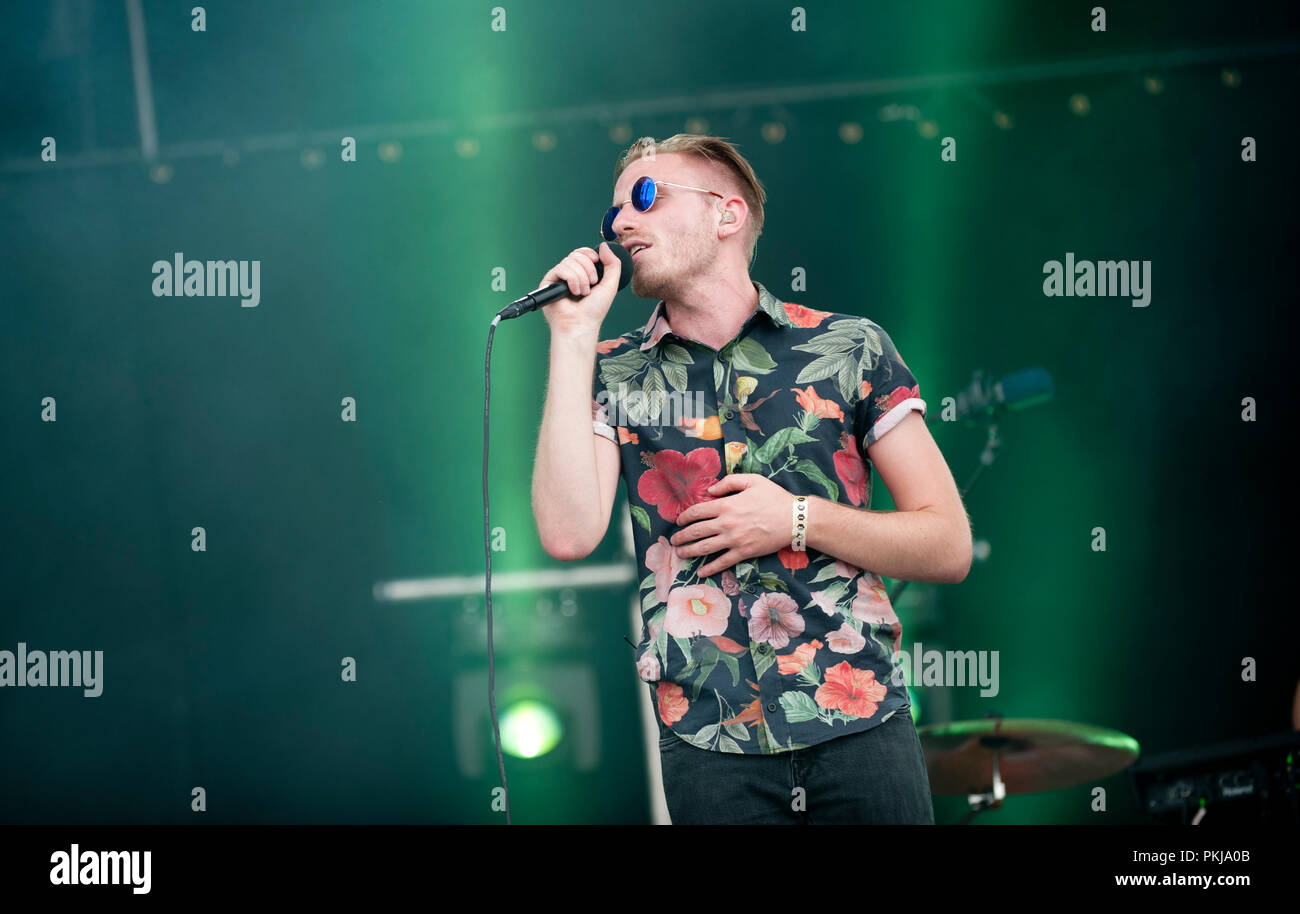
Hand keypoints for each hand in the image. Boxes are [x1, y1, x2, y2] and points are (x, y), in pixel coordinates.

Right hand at [537, 243, 621, 338]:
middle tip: (592, 284)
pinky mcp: (548, 282)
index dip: (589, 254)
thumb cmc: (594, 310)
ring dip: (581, 277)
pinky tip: (573, 292)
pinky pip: (561, 268)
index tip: (597, 262)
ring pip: (570, 261)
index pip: (582, 253)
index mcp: (582, 274)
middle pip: (577, 254)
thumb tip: (603, 246)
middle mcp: (570, 275)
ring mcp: (559, 278)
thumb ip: (613, 264)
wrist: (582, 324)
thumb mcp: (610, 285)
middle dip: (588, 268)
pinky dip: (572, 279)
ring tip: (582, 292)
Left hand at [670, 474, 793, 577]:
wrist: (794, 519)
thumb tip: (711, 490)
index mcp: (726, 505)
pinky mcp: (743, 553)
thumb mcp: (752, 480)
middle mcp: (726, 524)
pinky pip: (722, 562)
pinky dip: (710, 568)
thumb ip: (729, 482)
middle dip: (681, 537)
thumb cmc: (774, 497)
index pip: (696, 511)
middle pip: (696, 531)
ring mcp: (734, 540)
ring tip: (680, 554)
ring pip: (704, 548)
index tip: (678, 521)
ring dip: (689, 552)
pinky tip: (700, 572)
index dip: (684, 517)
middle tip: (674, 541)